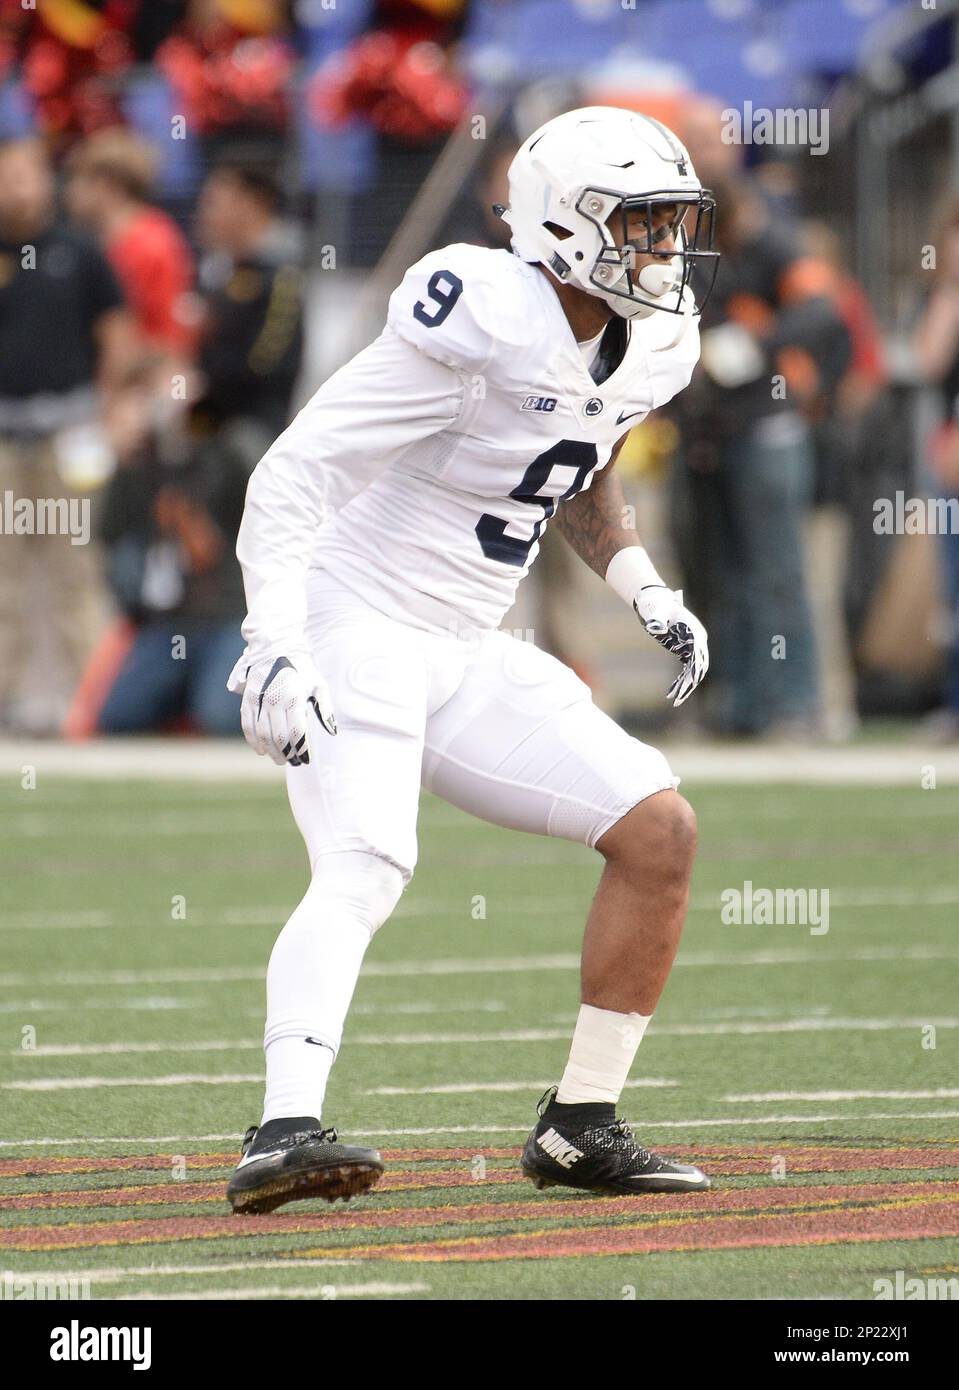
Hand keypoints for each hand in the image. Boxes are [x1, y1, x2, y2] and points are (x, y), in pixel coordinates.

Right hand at [228, 652, 336, 765]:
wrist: (276, 647)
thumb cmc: (302, 668)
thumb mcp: (319, 684)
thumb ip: (325, 708)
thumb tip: (332, 731)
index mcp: (295, 698)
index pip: (297, 732)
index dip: (301, 749)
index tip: (305, 759)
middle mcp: (276, 700)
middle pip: (280, 737)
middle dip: (286, 754)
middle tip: (291, 762)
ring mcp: (260, 700)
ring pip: (263, 734)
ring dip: (270, 750)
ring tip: (278, 759)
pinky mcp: (248, 699)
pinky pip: (248, 725)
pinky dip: (253, 740)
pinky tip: (260, 749)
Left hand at [633, 586, 708, 706]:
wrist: (653, 600)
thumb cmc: (654, 604)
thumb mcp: (655, 612)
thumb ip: (657, 619)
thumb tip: (657, 627)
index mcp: (694, 630)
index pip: (699, 653)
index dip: (695, 670)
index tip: (690, 683)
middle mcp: (697, 639)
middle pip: (699, 666)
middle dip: (690, 684)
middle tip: (679, 699)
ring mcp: (692, 646)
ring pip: (693, 671)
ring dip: (685, 686)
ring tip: (675, 701)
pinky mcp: (685, 650)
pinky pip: (686, 670)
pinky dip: (680, 681)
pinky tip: (671, 693)